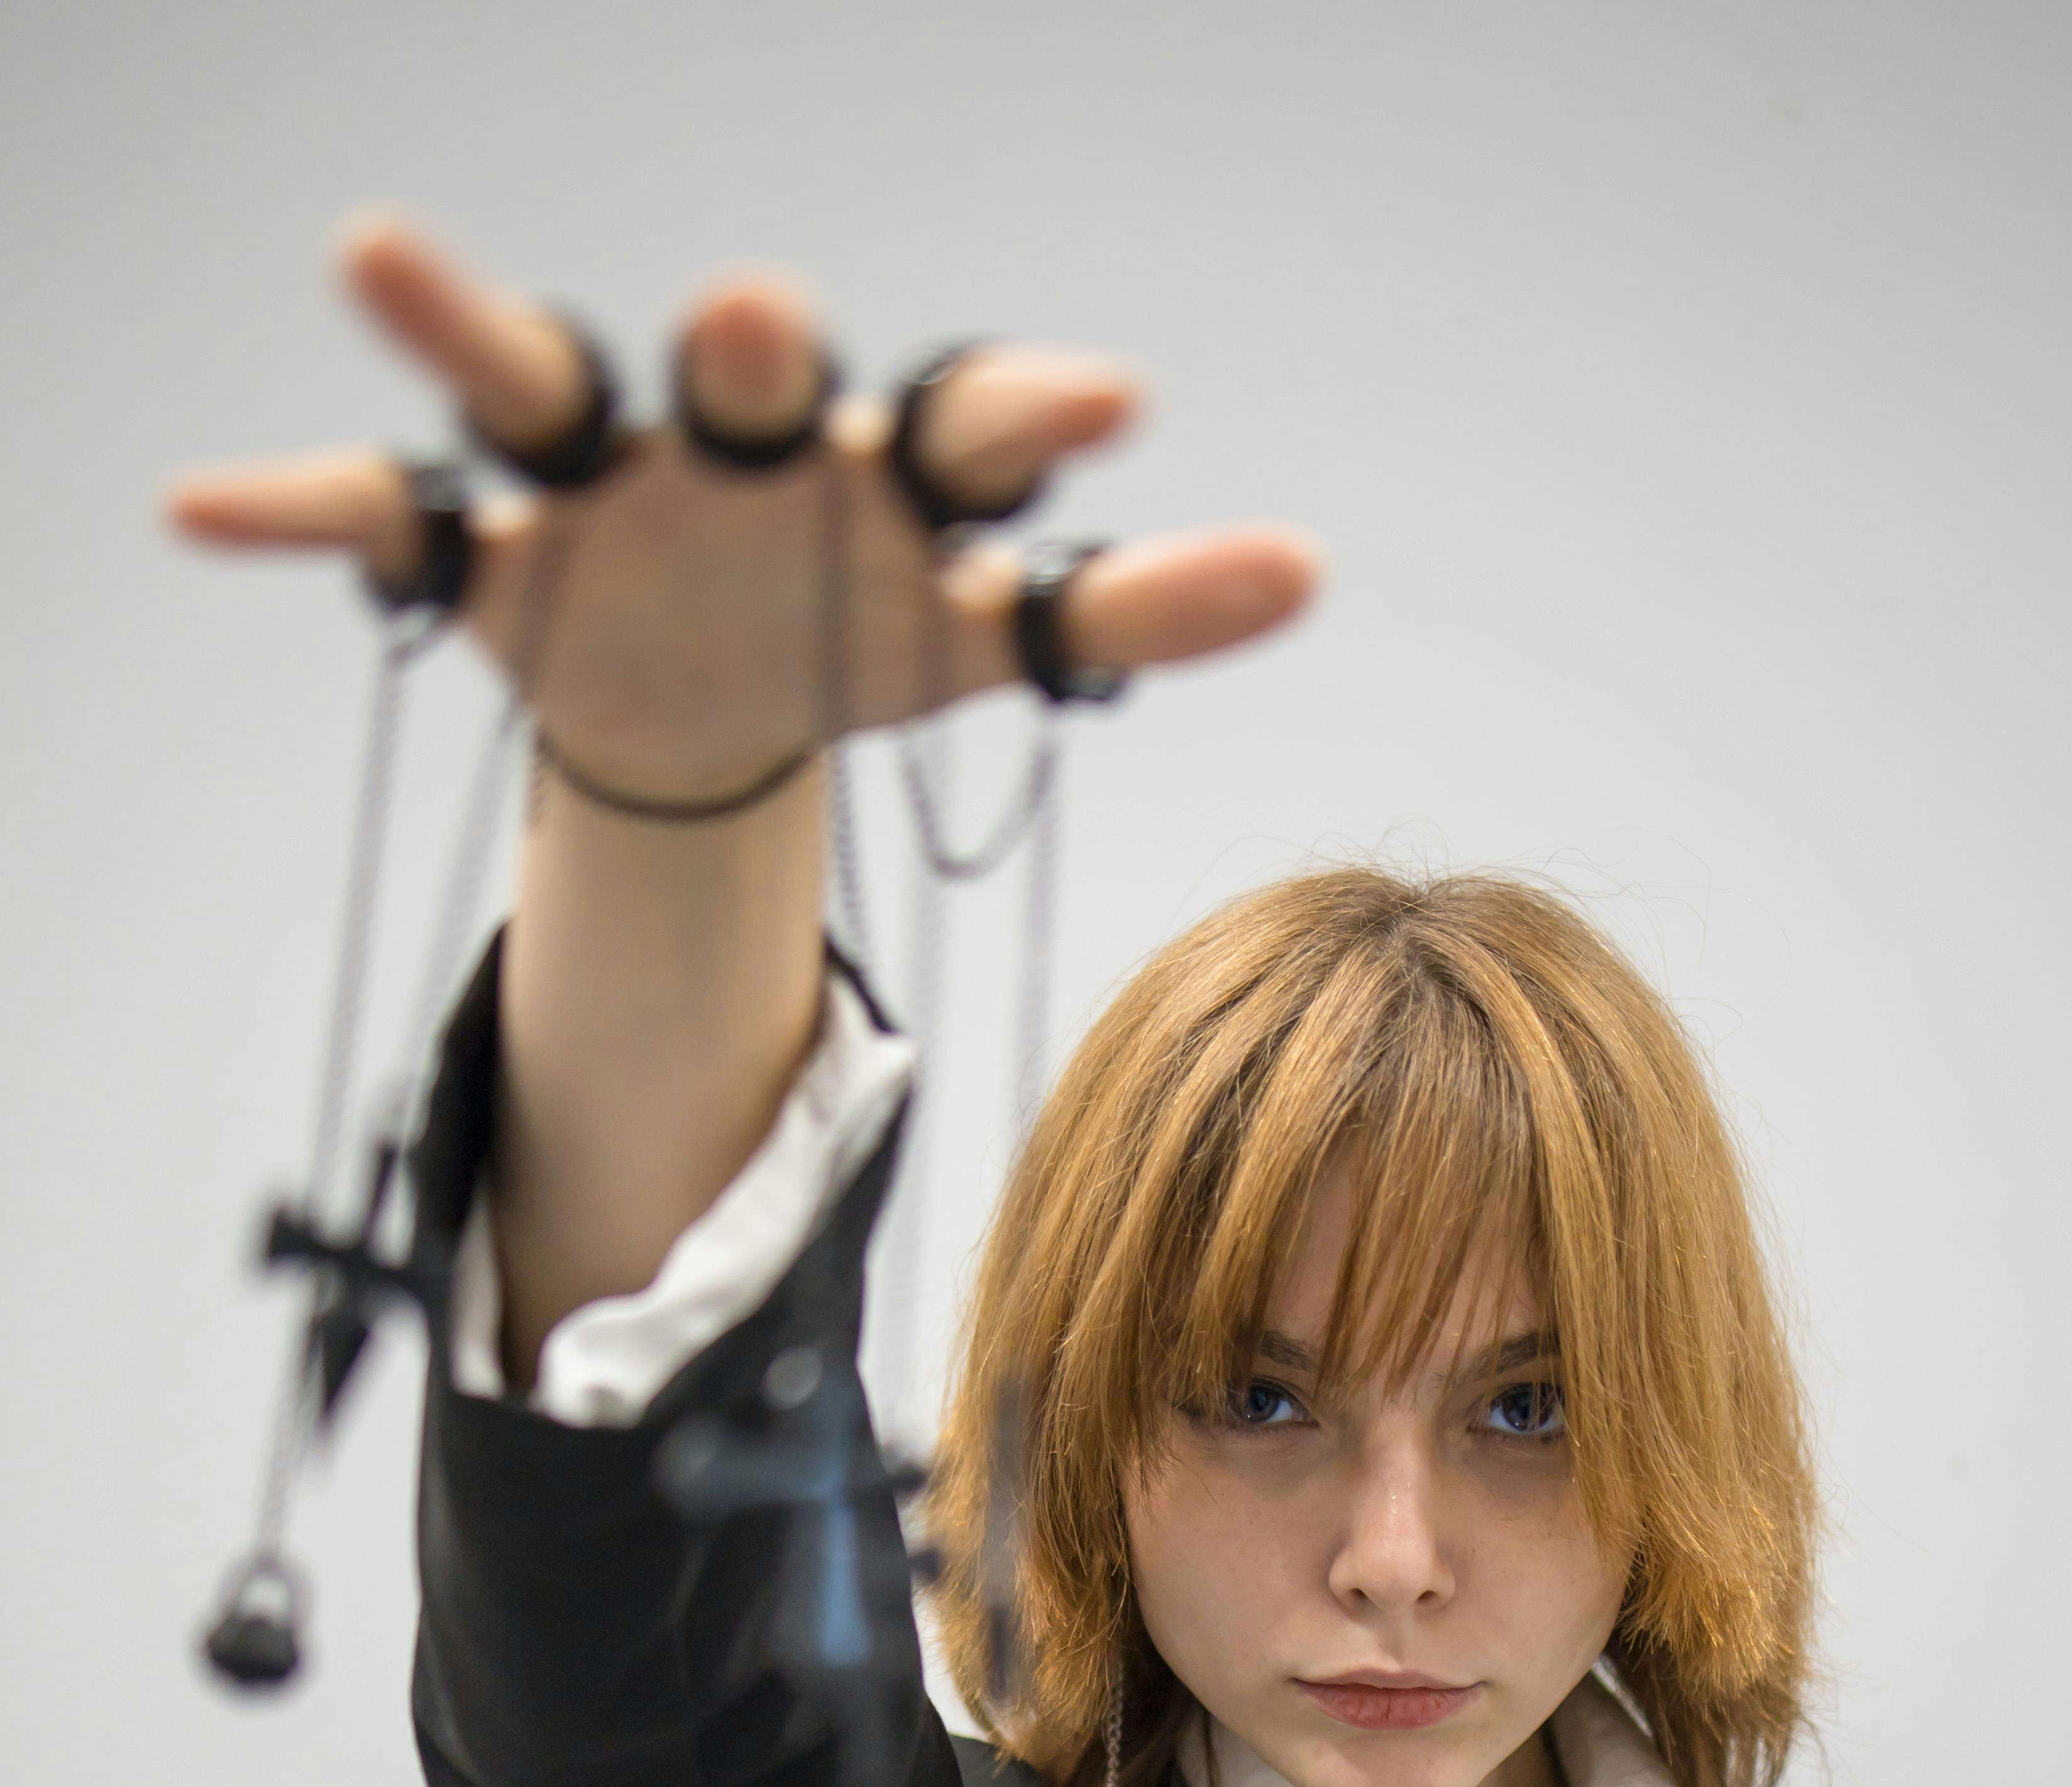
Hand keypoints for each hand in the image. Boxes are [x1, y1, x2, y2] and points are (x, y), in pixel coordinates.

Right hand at [165, 212, 1321, 801]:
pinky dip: (292, 511)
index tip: (1110, 414)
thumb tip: (1315, 566)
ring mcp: (601, 483)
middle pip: (753, 383)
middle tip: (759, 317)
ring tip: (368, 255)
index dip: (1024, 421)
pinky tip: (195, 510)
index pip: (969, 434)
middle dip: (753, 349)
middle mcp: (739, 444)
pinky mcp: (483, 546)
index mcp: (883, 473)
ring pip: (530, 384)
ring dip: (456, 322)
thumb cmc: (861, 632)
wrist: (712, 684)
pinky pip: (374, 520)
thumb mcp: (990, 641)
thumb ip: (1134, 610)